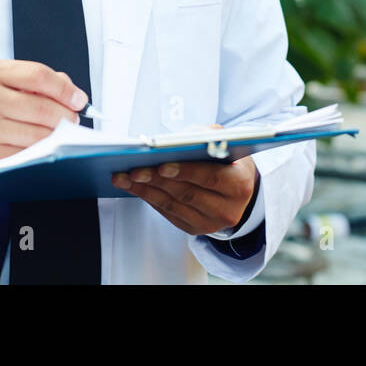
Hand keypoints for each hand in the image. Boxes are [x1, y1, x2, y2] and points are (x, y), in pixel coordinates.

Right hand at [0, 60, 85, 177]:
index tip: (78, 98)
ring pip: (39, 135)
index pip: (38, 76)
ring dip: (56, 136)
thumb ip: (30, 79)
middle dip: (67, 116)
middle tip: (72, 119)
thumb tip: (68, 89)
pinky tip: (38, 147)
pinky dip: (39, 152)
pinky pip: (26, 155)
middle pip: (44, 108)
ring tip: (56, 133)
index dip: (65, 89)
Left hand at [111, 153, 258, 236]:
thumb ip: (208, 136)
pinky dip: (150, 199)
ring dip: (146, 191)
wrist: (240, 190)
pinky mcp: (196, 229)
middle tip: (134, 170)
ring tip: (125, 177)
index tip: (161, 165)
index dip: (185, 172)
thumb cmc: (229, 161)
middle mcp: (227, 209)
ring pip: (173, 206)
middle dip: (157, 181)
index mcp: (239, 185)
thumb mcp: (227, 143)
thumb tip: (179, 140)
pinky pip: (169, 213)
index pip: (210, 178)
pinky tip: (135, 187)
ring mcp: (211, 223)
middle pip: (187, 194)